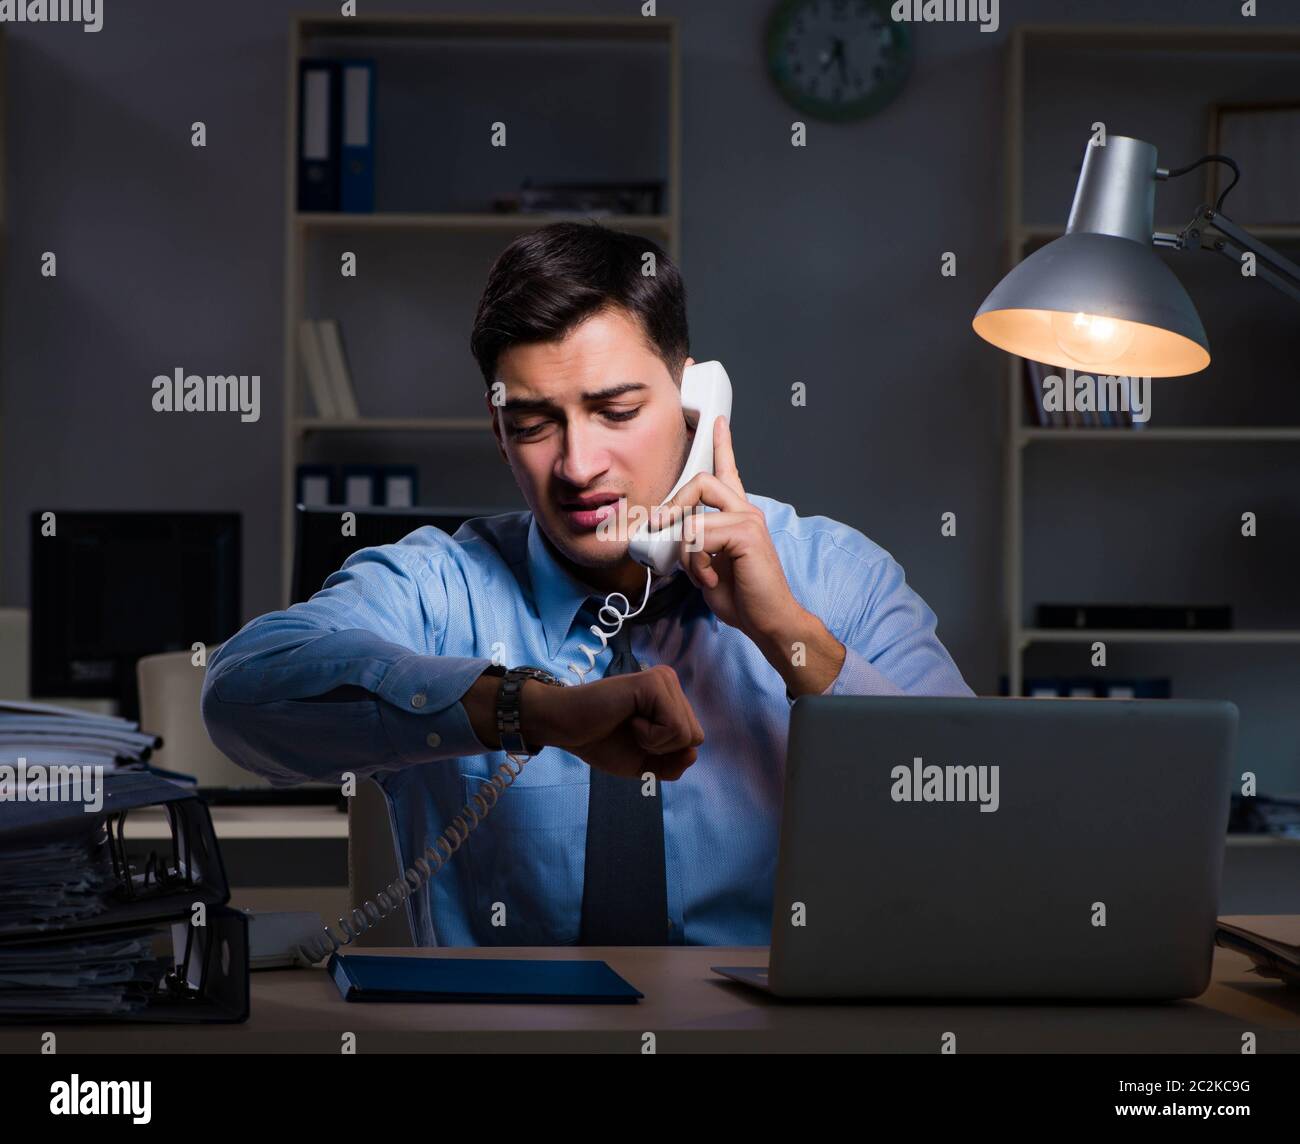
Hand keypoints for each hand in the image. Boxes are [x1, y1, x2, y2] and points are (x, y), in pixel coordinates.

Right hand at [521, 670, 703, 781]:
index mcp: (671, 698)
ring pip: (687, 733)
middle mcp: (671, 683)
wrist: (567, 729)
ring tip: (629, 725)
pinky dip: (650, 736)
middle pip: (695, 736)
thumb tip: (693, 752)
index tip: (637, 739)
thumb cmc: (601, 742)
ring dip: (654, 742)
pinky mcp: (653, 683)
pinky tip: (629, 720)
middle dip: (662, 748)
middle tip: (631, 732)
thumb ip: (673, 764)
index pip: (694, 739)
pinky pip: (674, 727)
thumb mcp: (645, 763)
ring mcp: (663, 680)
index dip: (666, 753)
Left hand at [650, 415, 801, 640]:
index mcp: (738, 517)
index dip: (722, 444)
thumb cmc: (743, 597)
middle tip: (658, 526)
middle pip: (702, 481)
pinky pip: (699, 537)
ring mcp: (748, 521)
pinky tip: (711, 579)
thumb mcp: (705, 568)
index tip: (718, 421)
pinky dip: (696, 563)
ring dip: (686, 553)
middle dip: (673, 503)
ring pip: (693, 518)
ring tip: (702, 575)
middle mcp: (746, 512)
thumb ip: (690, 547)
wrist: (770, 620)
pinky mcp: (747, 535)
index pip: (729, 472)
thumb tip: (667, 538)